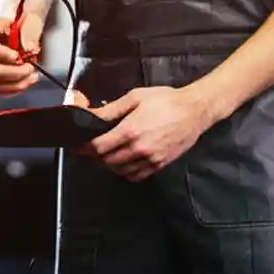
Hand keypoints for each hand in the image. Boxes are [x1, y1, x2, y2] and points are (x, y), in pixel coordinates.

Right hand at [0, 14, 44, 95]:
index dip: (1, 54)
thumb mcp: (29, 21)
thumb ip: (29, 33)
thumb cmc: (22, 24)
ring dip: (15, 83)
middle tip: (30, 67)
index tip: (18, 57)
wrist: (20, 29)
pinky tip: (26, 82)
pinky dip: (14, 89)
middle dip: (12, 72)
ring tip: (31, 75)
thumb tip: (28, 49)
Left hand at [84, 86, 212, 181]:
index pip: (99, 147)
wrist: (194, 110)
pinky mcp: (160, 165)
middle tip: (91, 149)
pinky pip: (136, 176)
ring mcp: (150, 160)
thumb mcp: (135, 97)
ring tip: (106, 154)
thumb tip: (91, 115)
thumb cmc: (165, 100)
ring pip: (120, 171)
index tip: (79, 145)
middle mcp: (138, 149)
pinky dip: (125, 172)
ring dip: (109, 165)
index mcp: (129, 131)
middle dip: (95, 156)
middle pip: (107, 162)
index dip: (85, 148)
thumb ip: (111, 109)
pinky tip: (124, 162)